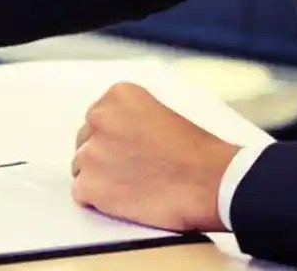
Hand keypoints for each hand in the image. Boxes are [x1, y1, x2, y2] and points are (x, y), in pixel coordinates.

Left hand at [71, 83, 238, 231]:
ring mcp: (91, 152)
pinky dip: (99, 199)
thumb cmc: (199, 154)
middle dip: (104, 155)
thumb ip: (129, 118)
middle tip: (133, 169)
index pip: (98, 118)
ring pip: (81, 166)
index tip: (131, 147)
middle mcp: (99, 118)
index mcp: (118, 96)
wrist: (215, 184)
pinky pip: (81, 192)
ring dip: (101, 177)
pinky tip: (125, 198)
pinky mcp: (90, 185)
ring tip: (134, 184)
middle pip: (86, 141)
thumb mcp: (161, 113)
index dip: (115, 137)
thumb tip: (114, 134)